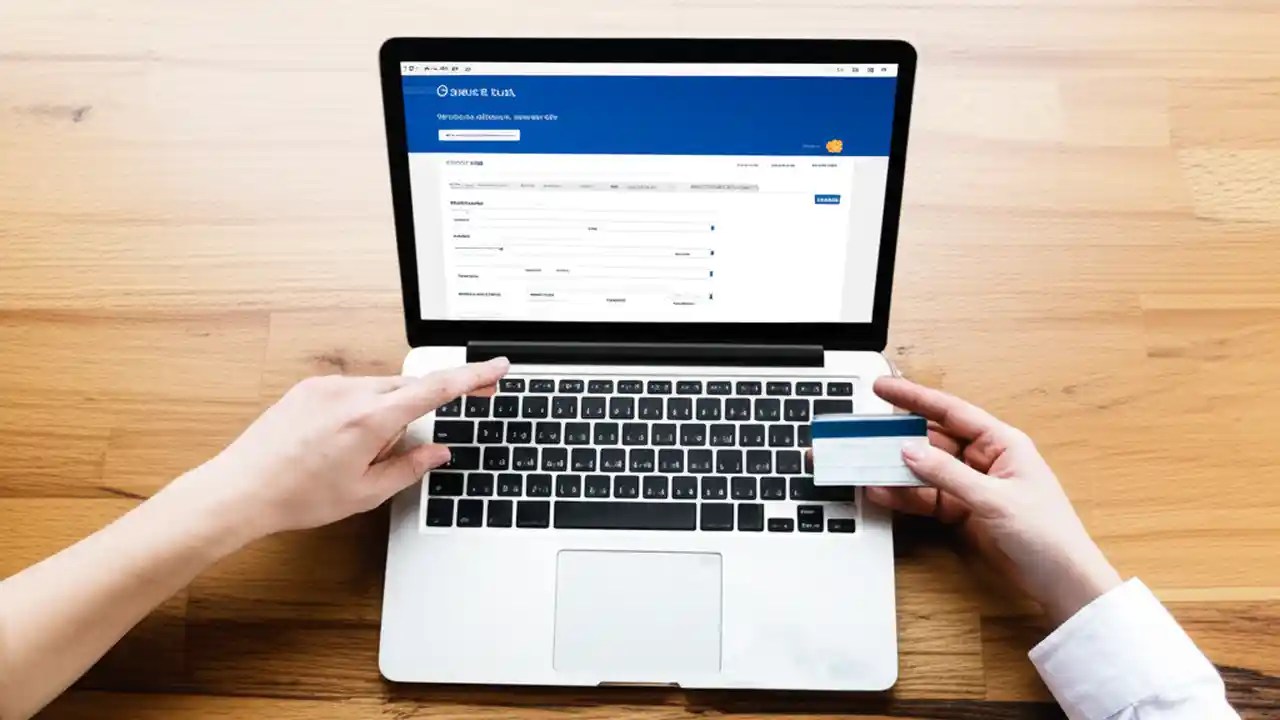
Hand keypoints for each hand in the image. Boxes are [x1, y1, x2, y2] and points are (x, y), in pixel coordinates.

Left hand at [185, 357, 508, 540]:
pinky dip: (361, 411)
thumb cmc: (297, 496)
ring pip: (379, 391)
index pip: (435, 389)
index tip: (497, 367)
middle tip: (416, 444)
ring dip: (385, 416)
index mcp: (370, 419)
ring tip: (357, 457)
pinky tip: (340, 443)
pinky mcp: (309, 387)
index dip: (472, 377)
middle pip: (408, 389)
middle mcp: (350, 392)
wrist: (239, 490)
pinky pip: (352, 391)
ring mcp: (327, 386)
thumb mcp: (366, 492)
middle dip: (417, 414)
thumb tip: (438, 451)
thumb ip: (410, 467)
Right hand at [867, 377, 1121, 624]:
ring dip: (898, 471)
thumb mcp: (994, 499)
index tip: (884, 388)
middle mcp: (986, 460)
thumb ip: (948, 474)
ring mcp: (973, 487)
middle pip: (934, 440)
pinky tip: (884, 494)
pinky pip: (928, 498)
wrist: (1062, 582)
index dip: (915, 398)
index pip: (951, 412)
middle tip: (865, 434)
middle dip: (899, 438)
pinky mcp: (965, 512)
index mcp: (1002, 444)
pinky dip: (906, 497)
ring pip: (926, 471)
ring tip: (867, 468)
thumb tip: (910, 450)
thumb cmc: (1047, 534)